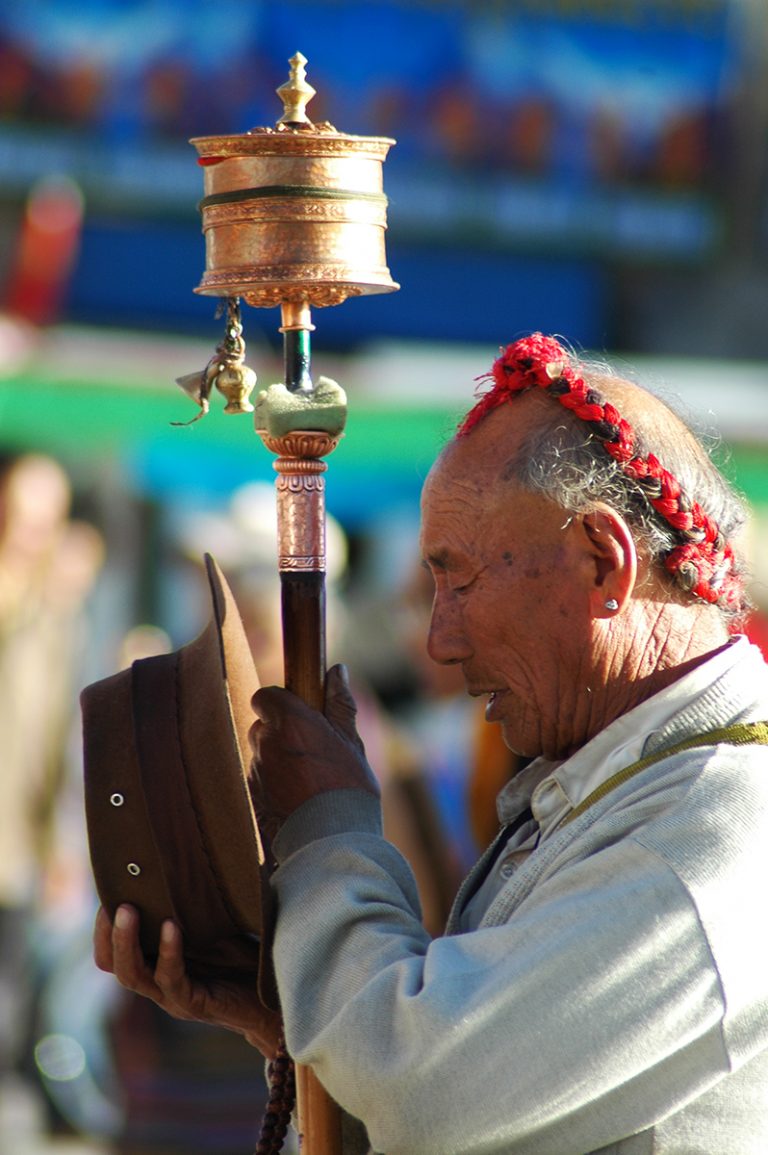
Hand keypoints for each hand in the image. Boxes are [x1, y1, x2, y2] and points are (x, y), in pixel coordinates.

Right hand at [93, 905, 282, 1058]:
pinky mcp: (195, 1005)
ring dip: (126, 942)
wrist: (277, 998)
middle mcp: (158, 984)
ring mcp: (174, 998)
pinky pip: (171, 979)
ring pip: (133, 975)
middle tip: (110, 903)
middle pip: (112, 964)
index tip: (107, 891)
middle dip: (106, 933)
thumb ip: (194, 904)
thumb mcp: (213, 925)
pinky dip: (168, 952)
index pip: (111, 952)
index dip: (102, 926)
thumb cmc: (246, 957)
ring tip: (128, 910)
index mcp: (155, 965)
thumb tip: (188, 853)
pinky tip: (172, 927)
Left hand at [250, 663, 379, 839]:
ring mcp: (255, 771)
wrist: (330, 841)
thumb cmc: (347, 789)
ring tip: (308, 778)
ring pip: (261, 753)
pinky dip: (274, 782)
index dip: (281, 702)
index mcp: (290, 722)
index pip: (265, 696)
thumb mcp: (351, 742)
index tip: (301, 713)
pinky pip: (260, 779)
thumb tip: (336, 671)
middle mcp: (265, 743)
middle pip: (263, 725)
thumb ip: (339, 704)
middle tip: (311, 749)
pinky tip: (298, 797)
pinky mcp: (252, 797)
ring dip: (277, 758)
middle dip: (281, 731)